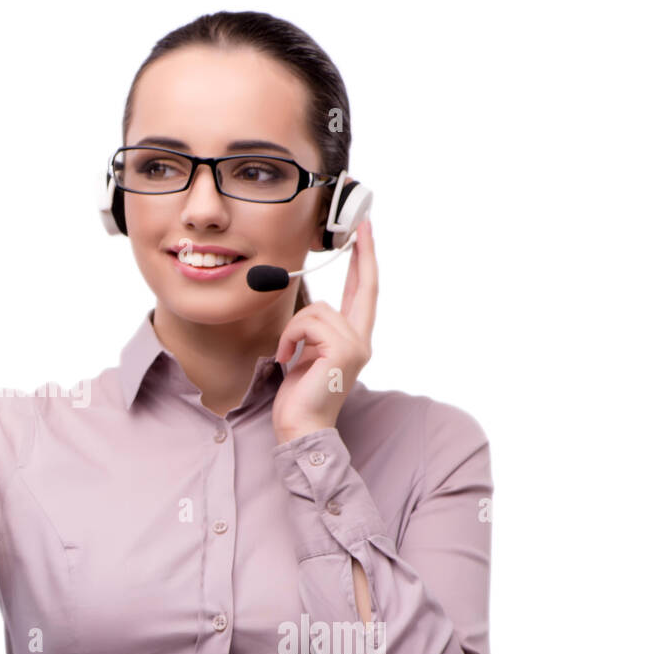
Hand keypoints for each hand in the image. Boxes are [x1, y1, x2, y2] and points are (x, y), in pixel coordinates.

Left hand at [271, 218, 376, 443]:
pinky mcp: (343, 350)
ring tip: (287, 354)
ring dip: (292, 330)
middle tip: (361, 226)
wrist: (301, 427)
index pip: (364, 294)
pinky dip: (289, 338)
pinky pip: (307, 323)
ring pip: (316, 309)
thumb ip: (315, 331)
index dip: (365, 263)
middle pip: (364, 287)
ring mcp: (356, 345)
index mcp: (353, 340)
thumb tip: (311, 311)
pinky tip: (287, 359)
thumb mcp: (307, 354)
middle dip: (363, 254)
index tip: (364, 236)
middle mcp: (361, 340)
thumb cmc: (299, 395)